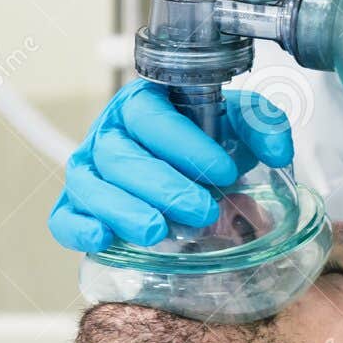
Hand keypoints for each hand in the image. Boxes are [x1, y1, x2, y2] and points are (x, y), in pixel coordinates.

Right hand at [48, 81, 293, 253]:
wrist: (193, 176)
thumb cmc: (207, 144)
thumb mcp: (239, 124)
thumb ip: (262, 124)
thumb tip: (278, 151)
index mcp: (144, 104)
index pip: (152, 117)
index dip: (186, 145)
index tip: (224, 170)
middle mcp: (111, 134)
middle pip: (121, 155)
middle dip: (162, 185)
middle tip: (202, 210)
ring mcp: (90, 171)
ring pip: (91, 185)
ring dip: (123, 209)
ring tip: (156, 230)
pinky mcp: (76, 207)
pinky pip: (63, 218)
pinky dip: (78, 229)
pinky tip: (103, 238)